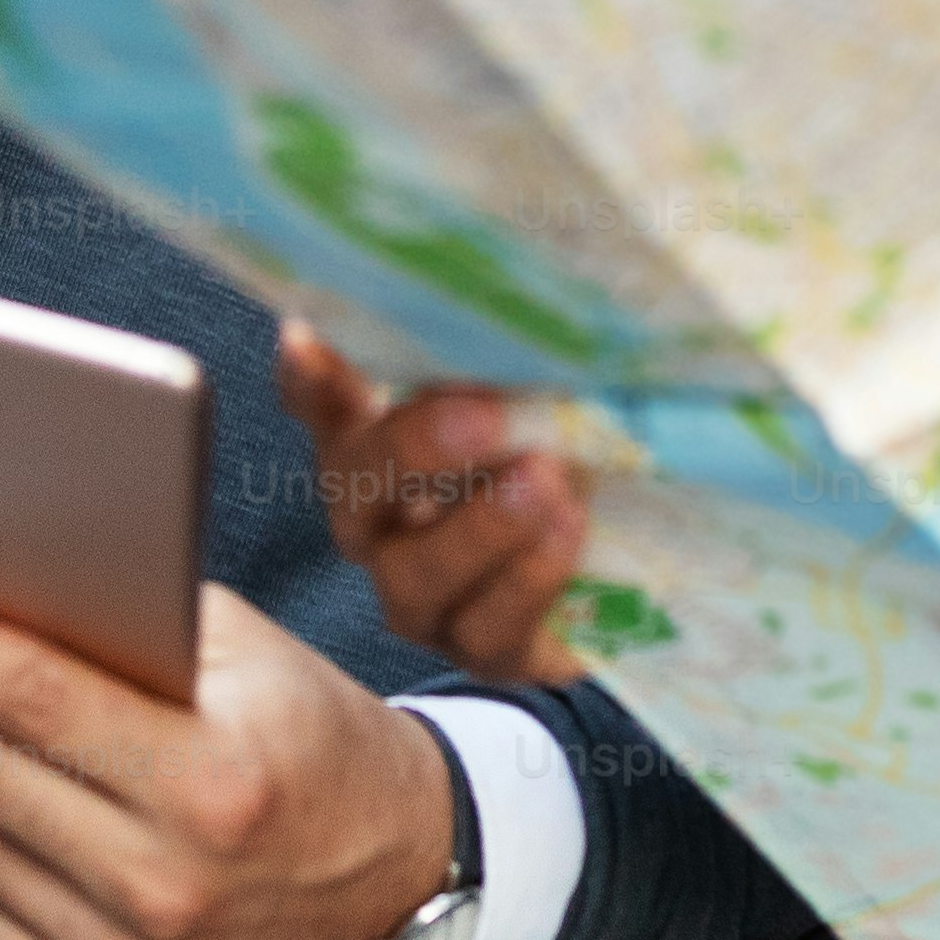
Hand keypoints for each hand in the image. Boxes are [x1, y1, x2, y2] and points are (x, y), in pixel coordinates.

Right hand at [277, 325, 589, 686]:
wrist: (631, 563)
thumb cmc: (567, 448)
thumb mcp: (539, 390)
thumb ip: (499, 352)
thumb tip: (492, 289)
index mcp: (378, 443)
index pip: (322, 403)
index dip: (309, 379)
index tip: (307, 340)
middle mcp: (380, 522)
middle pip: (359, 489)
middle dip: (416, 448)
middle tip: (484, 415)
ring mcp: (424, 595)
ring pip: (415, 573)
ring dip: (481, 527)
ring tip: (545, 478)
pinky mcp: (486, 650)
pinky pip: (487, 629)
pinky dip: (528, 579)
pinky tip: (568, 531)